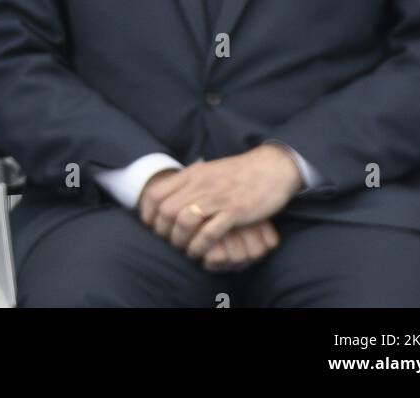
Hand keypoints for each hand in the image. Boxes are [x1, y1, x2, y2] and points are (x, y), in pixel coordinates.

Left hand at [138, 146, 301, 262]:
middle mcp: (201, 184)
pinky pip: (209, 232)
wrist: (271, 167)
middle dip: (163, 231)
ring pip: (184, 220)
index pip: (156, 192)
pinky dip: (199, 246)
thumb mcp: (209, 171)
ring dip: (180, 240)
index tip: (152, 226)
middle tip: (169, 241)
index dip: (148, 213)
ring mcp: (217, 197)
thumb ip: (190, 182)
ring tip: (184, 249)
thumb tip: (170, 194)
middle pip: (166, 210)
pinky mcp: (235, 211)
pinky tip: (199, 252)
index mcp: (193, 174)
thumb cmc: (240, 172)